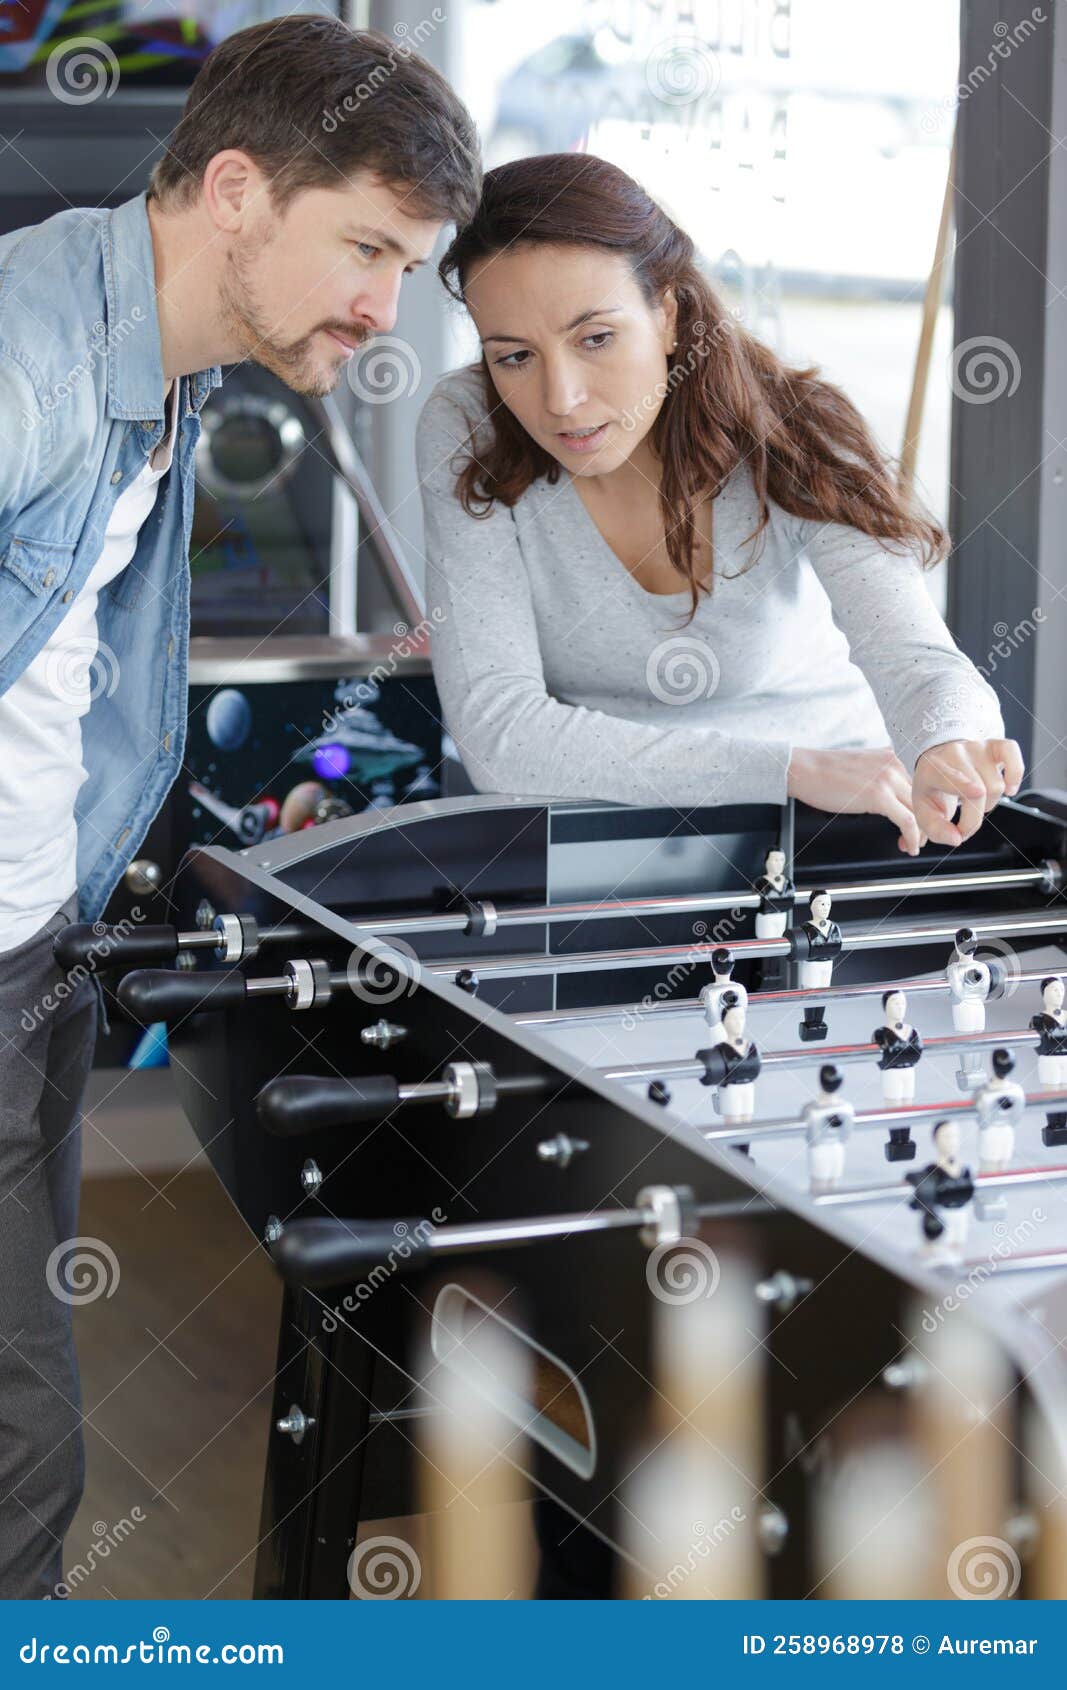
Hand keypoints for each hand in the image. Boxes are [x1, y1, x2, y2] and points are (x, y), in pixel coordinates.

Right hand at [787, 747, 927, 854]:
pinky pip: (908, 821)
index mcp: (892, 757)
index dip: (927, 807)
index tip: (924, 821)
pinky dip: (914, 838)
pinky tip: (910, 846)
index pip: (922, 785)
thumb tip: (893, 797)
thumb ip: (882, 776)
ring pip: (920, 811)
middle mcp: (894, 765)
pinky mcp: (879, 796)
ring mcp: (888, 779)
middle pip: (925, 798)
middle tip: (923, 838)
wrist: (804, 770)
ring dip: (922, 833)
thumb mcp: (863, 766)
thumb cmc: (825, 771)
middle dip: (927, 822)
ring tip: (915, 845)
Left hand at [911, 738, 1023, 847]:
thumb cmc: (933, 789)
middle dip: (976, 817)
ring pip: (997, 784)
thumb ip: (936, 830)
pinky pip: (1012, 753)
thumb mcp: (925, 811)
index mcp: (931, 770)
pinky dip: (1016, 773)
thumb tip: (956, 839)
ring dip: (991, 802)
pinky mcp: (993, 745)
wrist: (938, 762)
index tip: (978, 792)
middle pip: (980, 792)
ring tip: (977, 801)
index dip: (964, 785)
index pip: (948, 776)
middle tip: (966, 822)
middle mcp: (953, 754)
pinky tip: (1009, 788)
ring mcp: (975, 748)